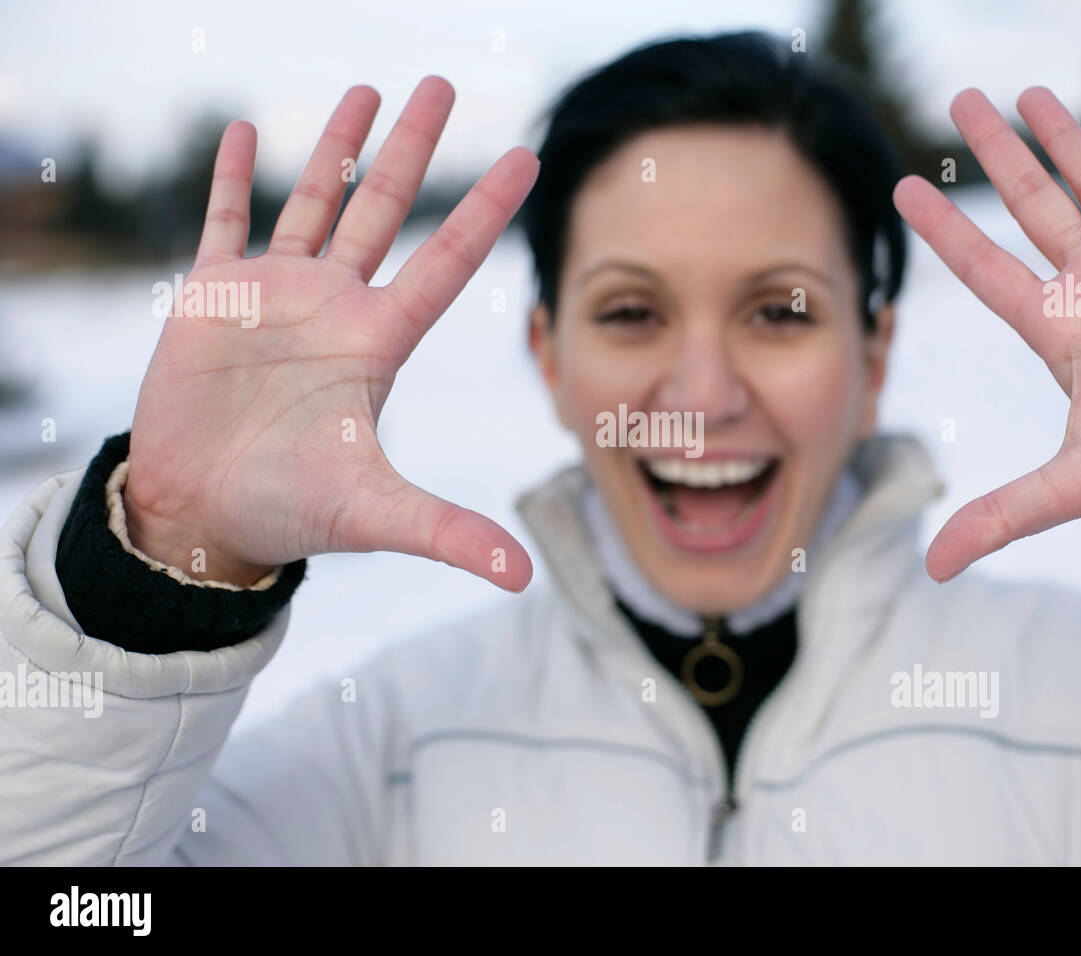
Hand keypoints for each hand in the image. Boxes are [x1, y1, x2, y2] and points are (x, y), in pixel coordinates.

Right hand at [124, 78, 537, 589]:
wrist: (203, 516)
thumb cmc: (291, 512)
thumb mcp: (375, 513)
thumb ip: (448, 533)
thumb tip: (524, 579)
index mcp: (378, 341)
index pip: (447, 260)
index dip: (487, 209)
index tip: (527, 157)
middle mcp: (336, 306)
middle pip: (385, 208)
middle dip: (412, 146)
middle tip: (439, 83)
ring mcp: (276, 295)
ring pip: (315, 201)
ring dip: (337, 146)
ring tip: (368, 91)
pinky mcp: (213, 296)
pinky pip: (225, 220)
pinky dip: (235, 178)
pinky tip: (251, 132)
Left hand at [893, 75, 1080, 581]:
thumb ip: (1006, 515)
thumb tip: (930, 571)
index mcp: (1059, 331)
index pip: (984, 267)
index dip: (944, 228)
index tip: (903, 185)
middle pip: (1031, 205)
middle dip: (995, 153)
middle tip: (957, 99)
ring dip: (1067, 134)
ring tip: (1028, 91)